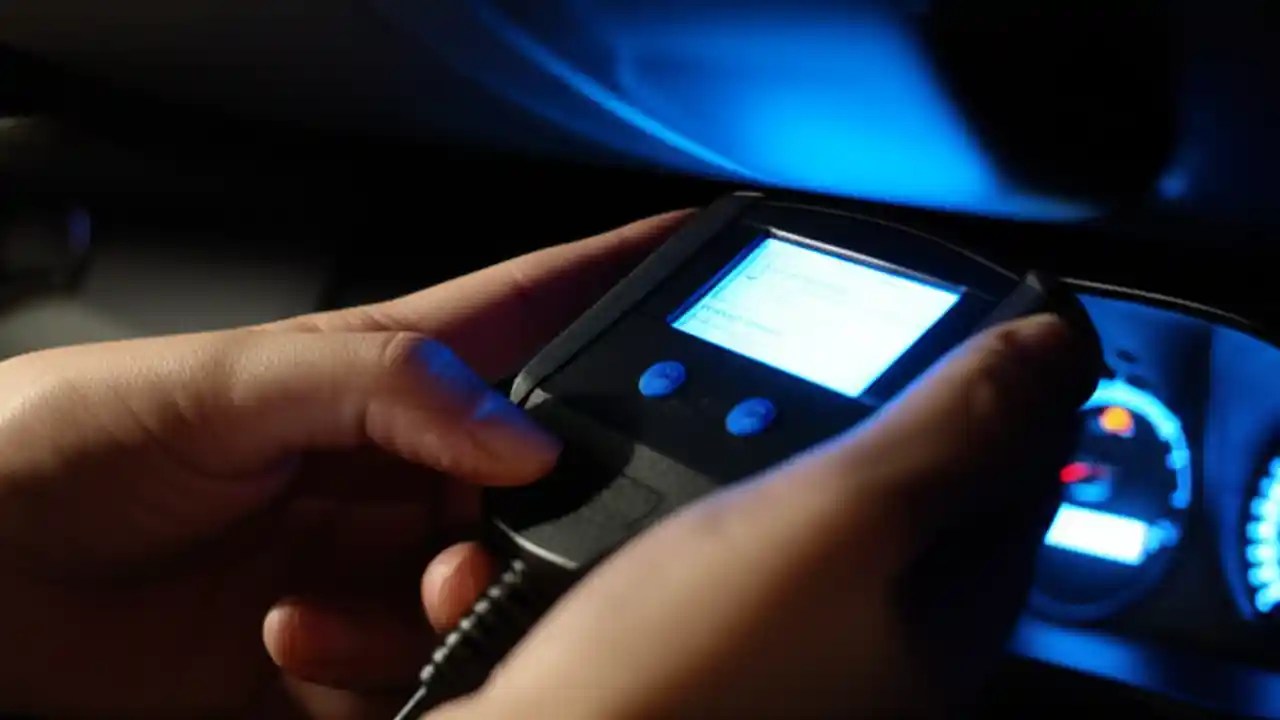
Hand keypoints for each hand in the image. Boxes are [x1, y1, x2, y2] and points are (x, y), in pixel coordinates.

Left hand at [0, 210, 690, 718]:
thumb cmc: (59, 447)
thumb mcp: (217, 382)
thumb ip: (376, 382)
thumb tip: (518, 429)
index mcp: (380, 371)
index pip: (533, 313)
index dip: (623, 283)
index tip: (703, 272)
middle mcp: (393, 466)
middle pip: (543, 475)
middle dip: (553, 507)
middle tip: (488, 527)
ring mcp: (371, 559)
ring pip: (493, 582)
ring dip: (460, 598)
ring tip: (384, 589)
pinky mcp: (336, 651)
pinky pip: (416, 671)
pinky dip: (377, 666)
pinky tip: (299, 637)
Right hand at [430, 314, 1096, 718]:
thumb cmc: (686, 666)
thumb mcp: (837, 520)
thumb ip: (951, 431)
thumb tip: (1054, 346)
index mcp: (953, 606)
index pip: (1022, 464)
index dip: (998, 371)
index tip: (952, 302)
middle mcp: (894, 634)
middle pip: (923, 486)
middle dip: (886, 404)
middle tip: (830, 334)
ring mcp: (810, 644)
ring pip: (828, 509)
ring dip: (794, 444)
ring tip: (748, 392)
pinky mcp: (730, 647)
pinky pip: (751, 544)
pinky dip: (731, 497)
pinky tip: (690, 478)